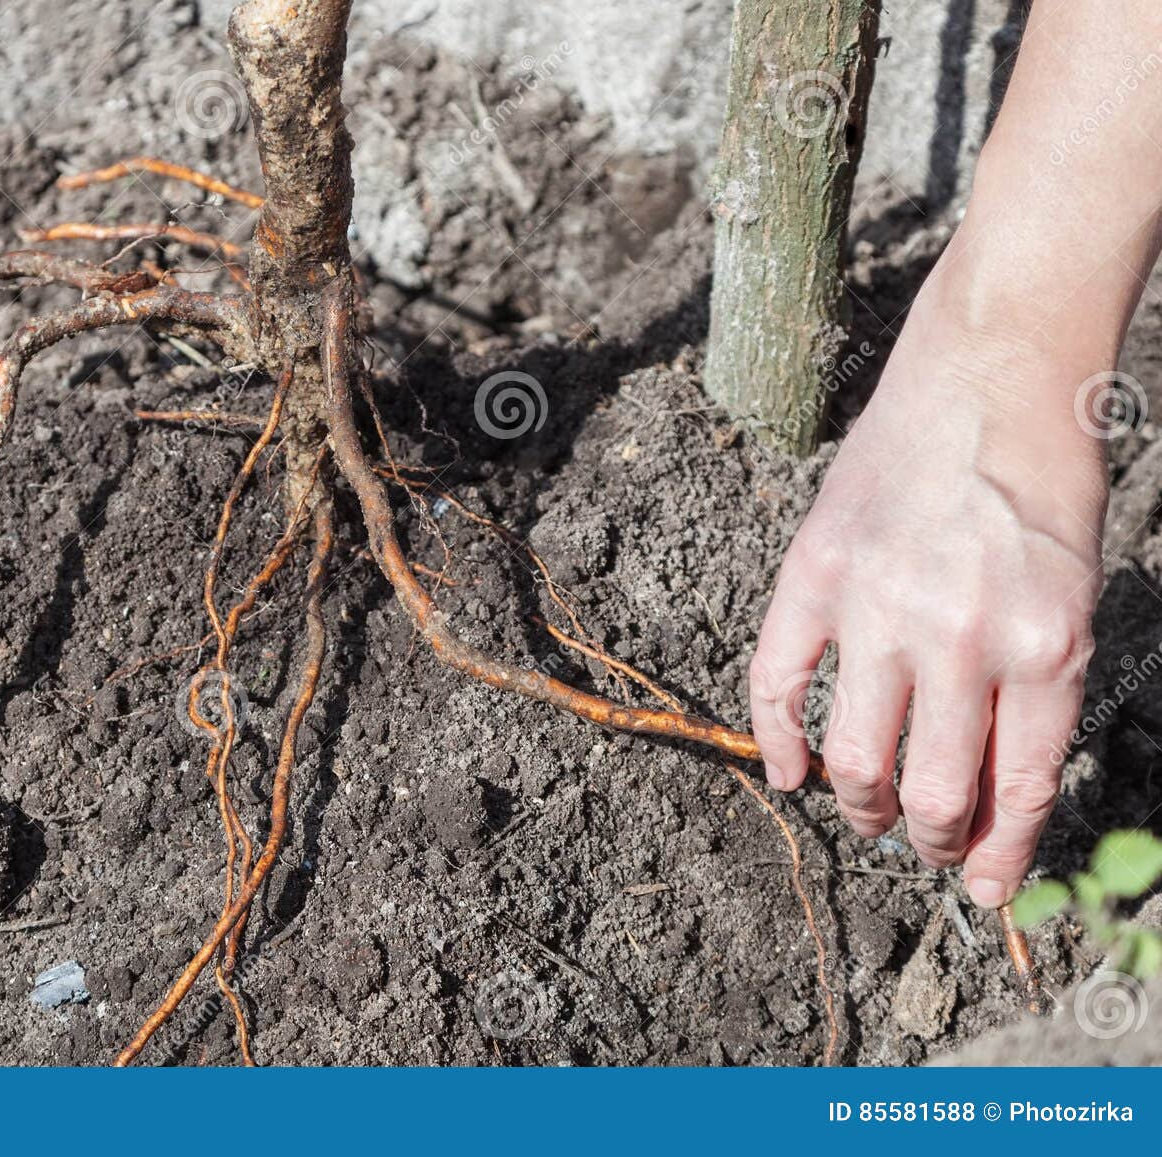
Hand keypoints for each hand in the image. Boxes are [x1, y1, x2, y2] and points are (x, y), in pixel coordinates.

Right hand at [748, 263, 1107, 908]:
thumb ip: (1036, 696)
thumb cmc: (1049, 483)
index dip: (996, 859)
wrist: (993, 370)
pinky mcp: (813, 573)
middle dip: (930, 843)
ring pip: (851, 756)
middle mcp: (961, 637)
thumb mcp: (1075, 597)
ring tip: (868, 810)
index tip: (981, 892)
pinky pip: (777, 683)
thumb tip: (988, 793)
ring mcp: (876, 605)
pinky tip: (789, 771)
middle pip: (931, 795)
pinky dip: (777, 741)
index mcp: (1048, 647)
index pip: (1017, 793)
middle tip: (926, 849)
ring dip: (860, 804)